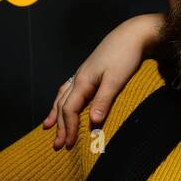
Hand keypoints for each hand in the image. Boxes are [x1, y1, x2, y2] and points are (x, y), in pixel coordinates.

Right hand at [42, 13, 164, 148]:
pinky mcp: (89, 72)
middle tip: (57, 145)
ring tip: (48, 126)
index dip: (68, 128)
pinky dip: (63, 100)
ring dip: (56, 113)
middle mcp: (78, 78)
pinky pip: (69, 90)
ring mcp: (83, 74)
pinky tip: (63, 103)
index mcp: (83, 82)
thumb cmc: (126, 56)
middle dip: (59, 126)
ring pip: (63, 97)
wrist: (132, 35)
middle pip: (63, 106)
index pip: (69, 110)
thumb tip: (93, 123)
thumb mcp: (116, 80)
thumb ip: (104, 101)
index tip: (69, 145)